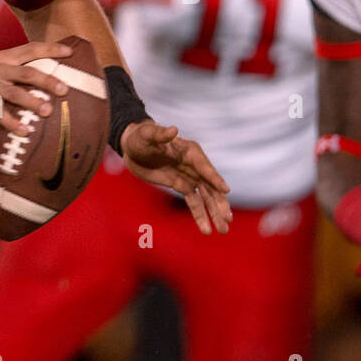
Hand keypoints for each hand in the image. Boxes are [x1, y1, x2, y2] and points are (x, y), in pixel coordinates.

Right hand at [0, 42, 72, 133]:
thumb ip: (16, 72)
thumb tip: (46, 81)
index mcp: (4, 58)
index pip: (30, 49)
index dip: (50, 49)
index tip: (69, 52)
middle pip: (27, 73)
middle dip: (47, 81)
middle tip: (64, 90)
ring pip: (15, 93)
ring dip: (32, 102)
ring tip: (47, 111)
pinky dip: (13, 123)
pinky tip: (24, 131)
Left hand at [121, 120, 231, 234]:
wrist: (133, 147)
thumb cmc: (141, 137)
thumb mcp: (147, 134)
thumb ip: (160, 134)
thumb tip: (174, 129)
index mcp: (189, 151)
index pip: (203, 166)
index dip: (214, 178)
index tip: (226, 190)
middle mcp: (193, 164)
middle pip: (210, 186)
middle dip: (219, 203)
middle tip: (228, 219)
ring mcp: (189, 176)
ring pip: (205, 197)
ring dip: (214, 213)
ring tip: (223, 230)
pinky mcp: (181, 186)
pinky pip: (193, 202)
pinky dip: (200, 215)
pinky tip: (206, 229)